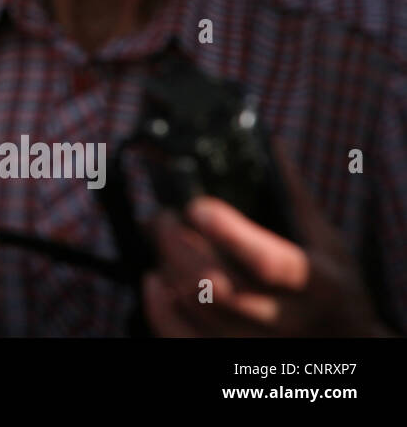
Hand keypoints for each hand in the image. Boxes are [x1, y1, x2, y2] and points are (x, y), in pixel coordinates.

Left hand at [142, 151, 392, 336]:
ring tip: (162, 240)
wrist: (342, 345)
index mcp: (317, 286)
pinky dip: (157, 304)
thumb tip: (261, 141)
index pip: (270, 264)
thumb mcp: (325, 241)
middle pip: (216, 287)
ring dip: (165, 265)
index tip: (197, 204)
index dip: (229, 233)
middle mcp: (286, 322)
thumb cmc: (330, 288)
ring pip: (192, 309)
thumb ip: (290, 194)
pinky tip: (157, 278)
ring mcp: (255, 347)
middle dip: (176, 242)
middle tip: (163, 215)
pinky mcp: (225, 358)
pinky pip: (176, 337)